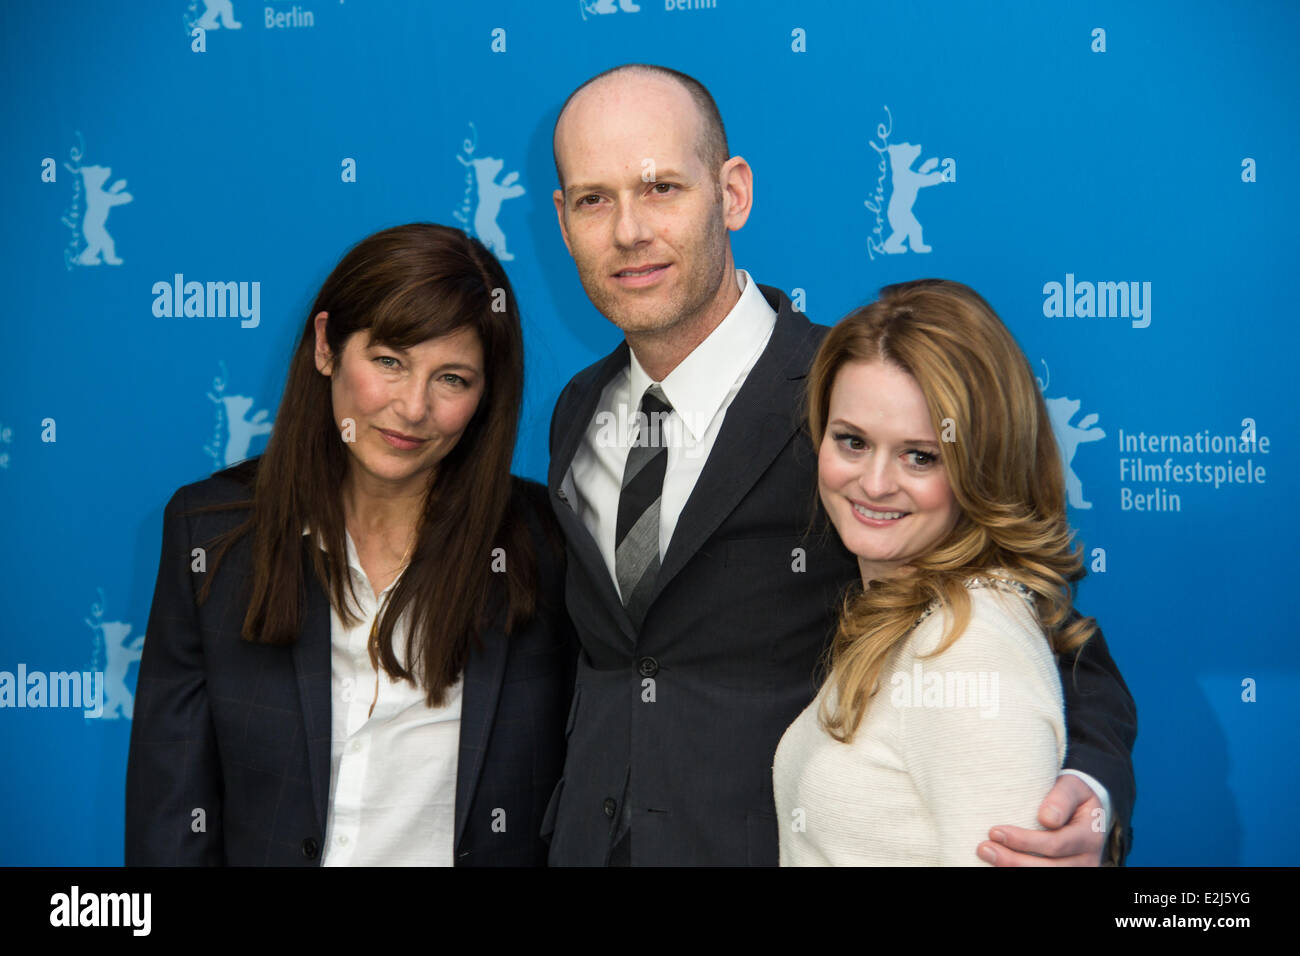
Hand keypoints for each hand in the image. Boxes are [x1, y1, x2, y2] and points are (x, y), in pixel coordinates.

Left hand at [978, 774, 1105, 865]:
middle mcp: (1087, 860)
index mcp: (1090, 836)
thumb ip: (1062, 797)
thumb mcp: (1072, 786)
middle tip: (983, 848)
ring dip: (1013, 869)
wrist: (1087, 812)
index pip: (1056, 844)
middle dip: (1013, 860)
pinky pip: (1043, 876)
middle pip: (1048, 868)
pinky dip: (1018, 871)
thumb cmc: (1073, 796)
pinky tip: (999, 865)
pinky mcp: (1064, 873)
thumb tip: (1046, 819)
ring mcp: (1077, 870)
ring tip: (988, 855)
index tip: (995, 831)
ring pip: (1044, 876)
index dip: (1025, 841)